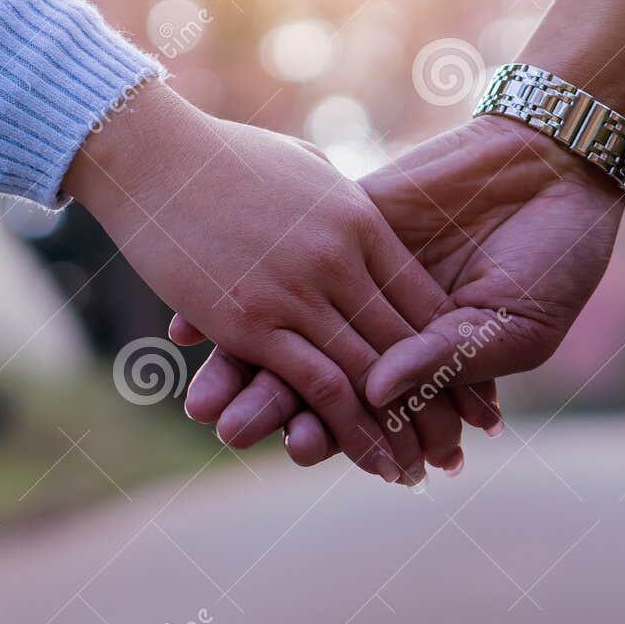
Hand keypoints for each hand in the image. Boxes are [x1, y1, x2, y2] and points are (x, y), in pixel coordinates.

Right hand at [64, 81, 455, 485]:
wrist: (152, 152)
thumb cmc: (220, 157)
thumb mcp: (304, 172)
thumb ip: (339, 209)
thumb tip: (358, 227)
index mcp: (360, 220)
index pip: (423, 298)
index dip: (452, 349)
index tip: (472, 388)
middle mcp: (341, 259)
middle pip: (409, 343)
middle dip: (440, 402)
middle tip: (462, 446)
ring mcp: (299, 291)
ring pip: (374, 376)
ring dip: (403, 431)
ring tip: (424, 471)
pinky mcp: (254, 322)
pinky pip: (319, 385)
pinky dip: (354, 431)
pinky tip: (376, 460)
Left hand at [177, 114, 624, 468]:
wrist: (557, 164)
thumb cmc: (557, 257)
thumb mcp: (514, 323)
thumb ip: (446, 359)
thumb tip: (374, 390)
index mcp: (426, 361)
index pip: (367, 405)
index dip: (335, 431)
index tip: (301, 450)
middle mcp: (380, 325)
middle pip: (314, 372)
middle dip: (273, 405)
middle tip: (233, 430)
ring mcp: (357, 273)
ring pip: (290, 324)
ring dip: (246, 361)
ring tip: (208, 391)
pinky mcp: (345, 220)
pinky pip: (282, 256)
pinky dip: (238, 287)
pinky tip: (195, 316)